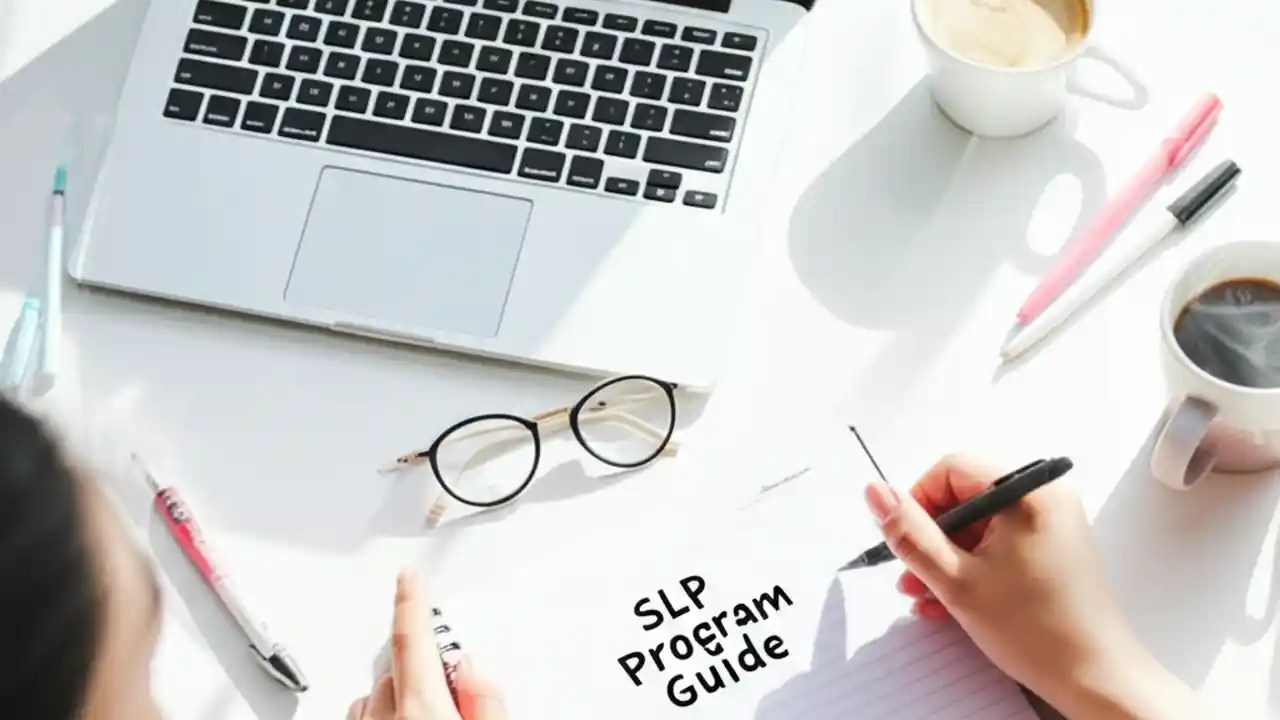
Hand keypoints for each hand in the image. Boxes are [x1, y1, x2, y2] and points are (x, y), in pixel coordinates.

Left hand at [348, 570, 507, 719]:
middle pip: (397, 669)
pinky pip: (361, 714)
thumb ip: (485, 702)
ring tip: (428, 711)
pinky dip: (377, 709)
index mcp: (422, 710)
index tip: (408, 577)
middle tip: (448, 686)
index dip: (410, 602)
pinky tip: (397, 718)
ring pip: (376, 692)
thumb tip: (471, 671)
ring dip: (398, 691)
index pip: (411, 639)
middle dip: (420, 667)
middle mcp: (385, 719)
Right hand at [864, 455, 1202, 719]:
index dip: (919, 502)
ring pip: (978, 524)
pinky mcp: (1052, 546)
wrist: (1095, 677)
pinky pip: (999, 542)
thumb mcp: (956, 580)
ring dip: (946, 557)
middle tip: (913, 575)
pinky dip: (972, 565)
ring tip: (926, 597)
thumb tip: (876, 492)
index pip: (952, 469)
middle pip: (964, 497)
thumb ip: (910, 533)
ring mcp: (1052, 522)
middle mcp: (1045, 497)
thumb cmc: (1038, 630)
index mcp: (1028, 492)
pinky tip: (951, 600)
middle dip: (931, 538)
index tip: (905, 539)